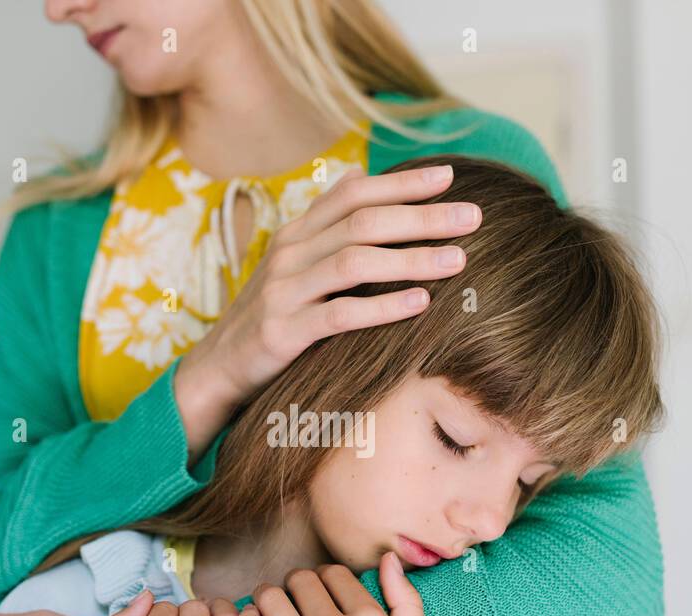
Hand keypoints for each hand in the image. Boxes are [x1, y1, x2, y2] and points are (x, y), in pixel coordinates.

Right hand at [173, 163, 479, 460]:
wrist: (218, 367)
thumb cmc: (271, 314)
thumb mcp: (294, 263)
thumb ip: (326, 222)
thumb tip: (358, 172)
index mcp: (297, 233)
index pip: (354, 193)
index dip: (402, 183)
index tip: (450, 177)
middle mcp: (290, 254)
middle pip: (363, 223)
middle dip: (422, 217)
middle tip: (473, 217)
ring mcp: (284, 292)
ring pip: (355, 263)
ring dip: (411, 259)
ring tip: (458, 260)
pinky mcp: (284, 332)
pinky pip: (340, 314)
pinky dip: (383, 307)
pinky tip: (421, 303)